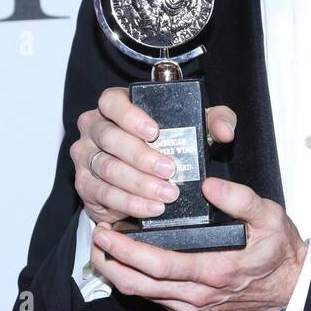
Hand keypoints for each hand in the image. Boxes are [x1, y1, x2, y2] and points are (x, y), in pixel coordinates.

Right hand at [71, 88, 237, 227]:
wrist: (147, 180)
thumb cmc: (168, 145)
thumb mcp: (195, 127)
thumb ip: (216, 121)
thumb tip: (225, 130)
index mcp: (114, 107)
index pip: (112, 101)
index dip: (130, 115)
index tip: (154, 131)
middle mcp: (94, 128)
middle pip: (109, 138)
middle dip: (140, 156)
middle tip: (168, 169)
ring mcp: (86, 157)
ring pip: (107, 168)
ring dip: (138, 184)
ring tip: (166, 194)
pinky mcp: (85, 186)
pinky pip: (104, 194)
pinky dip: (129, 203)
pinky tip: (151, 208)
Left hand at [90, 177, 308, 310]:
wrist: (291, 287)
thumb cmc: (278, 251)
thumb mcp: (269, 216)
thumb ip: (240, 199)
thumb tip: (209, 186)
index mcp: (215, 271)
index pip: (159, 265)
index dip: (127, 251)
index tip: (108, 232)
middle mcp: (199, 295)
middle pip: (140, 285)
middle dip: (110, 263)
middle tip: (96, 238)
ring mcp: (193, 307)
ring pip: (142, 296)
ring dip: (118, 274)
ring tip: (103, 249)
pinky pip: (154, 300)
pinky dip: (135, 282)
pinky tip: (127, 263)